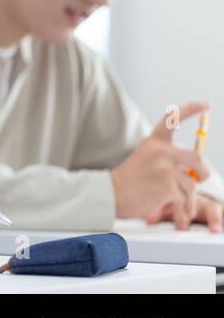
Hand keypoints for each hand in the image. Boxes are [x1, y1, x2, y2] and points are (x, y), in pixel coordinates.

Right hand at [112, 101, 209, 224]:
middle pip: (197, 158)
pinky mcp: (166, 186)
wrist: (112, 194)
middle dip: (204, 172)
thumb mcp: (147, 160)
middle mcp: (160, 151)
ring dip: (190, 196)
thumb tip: (198, 171)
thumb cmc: (131, 179)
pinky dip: (184, 208)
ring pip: (193, 182)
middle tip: (201, 179)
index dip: (191, 110)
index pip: (173, 120)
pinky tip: (179, 213)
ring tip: (182, 202)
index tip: (206, 105)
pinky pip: (186, 197)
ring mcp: (163, 168)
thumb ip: (170, 160)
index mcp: (154, 142)